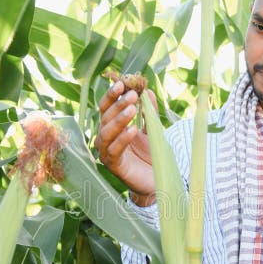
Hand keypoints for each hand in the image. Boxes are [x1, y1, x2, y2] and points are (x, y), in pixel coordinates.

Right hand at [94, 81, 156, 205]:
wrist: (156, 180)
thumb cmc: (150, 154)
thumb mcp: (152, 129)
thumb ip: (149, 111)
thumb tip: (147, 90)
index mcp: (112, 126)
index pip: (107, 107)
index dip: (112, 95)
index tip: (122, 83)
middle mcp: (105, 137)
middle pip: (105, 117)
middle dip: (118, 104)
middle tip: (133, 95)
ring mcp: (107, 152)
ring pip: (106, 133)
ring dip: (119, 119)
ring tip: (133, 109)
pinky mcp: (113, 166)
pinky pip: (114, 150)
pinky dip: (123, 139)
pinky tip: (133, 130)